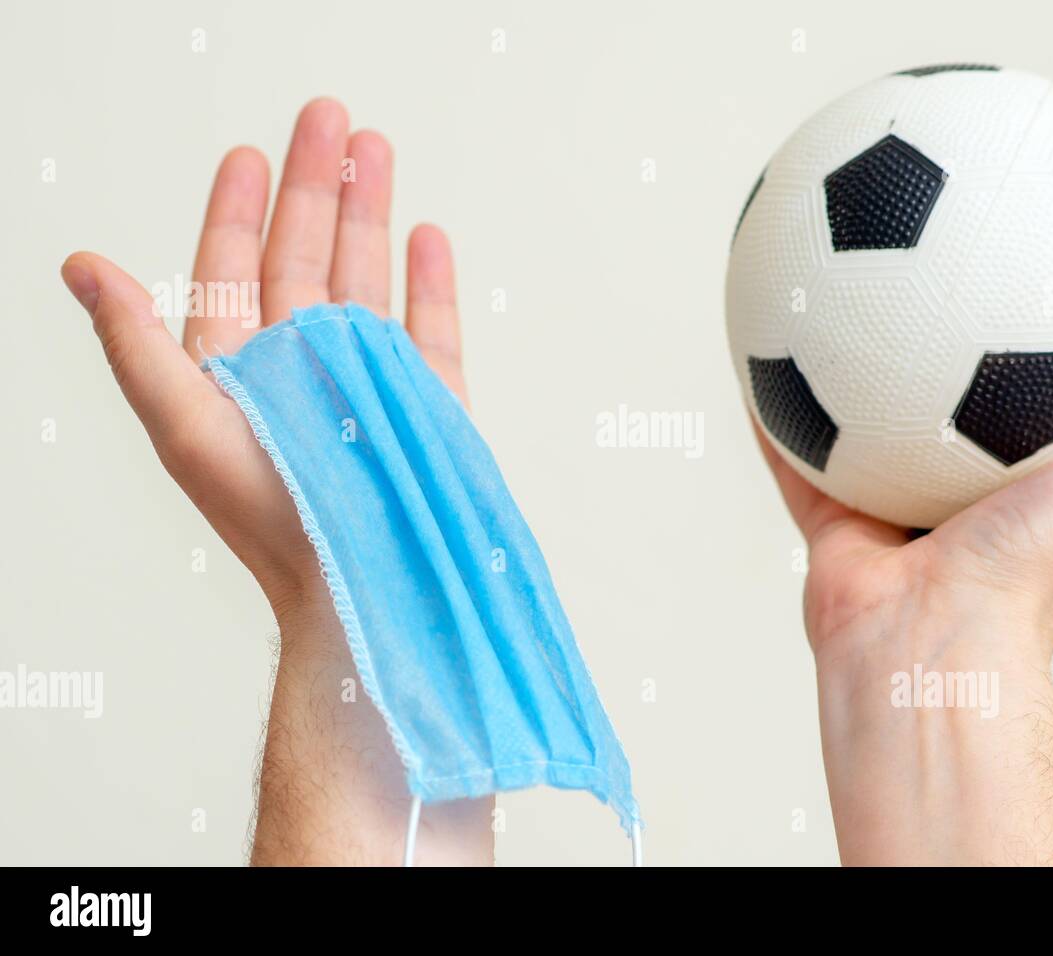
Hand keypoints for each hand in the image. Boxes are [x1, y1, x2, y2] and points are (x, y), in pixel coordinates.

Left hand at [60, 98, 465, 618]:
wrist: (361, 582)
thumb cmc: (268, 518)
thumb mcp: (184, 425)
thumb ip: (136, 343)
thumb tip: (81, 265)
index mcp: (241, 369)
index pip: (235, 269)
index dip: (238, 208)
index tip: (248, 155)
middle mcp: (303, 365)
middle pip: (305, 254)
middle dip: (316, 182)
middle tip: (326, 115)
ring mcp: (370, 378)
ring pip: (367, 276)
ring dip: (371, 211)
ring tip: (376, 149)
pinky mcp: (429, 399)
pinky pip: (428, 325)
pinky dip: (427, 279)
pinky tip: (426, 235)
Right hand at [755, 321, 1052, 863]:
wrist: (938, 639)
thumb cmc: (1041, 569)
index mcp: (1025, 482)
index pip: (1038, 401)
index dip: (1039, 339)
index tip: (1036, 275)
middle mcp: (955, 489)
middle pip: (942, 399)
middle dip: (934, 342)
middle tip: (927, 268)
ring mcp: (888, 501)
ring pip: (859, 421)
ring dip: (846, 367)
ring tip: (834, 294)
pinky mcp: (830, 512)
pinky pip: (791, 452)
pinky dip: (774, 409)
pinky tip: (763, 345)